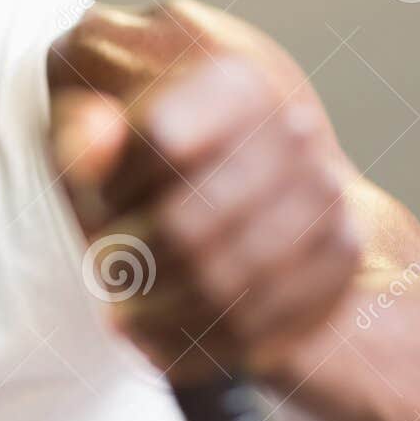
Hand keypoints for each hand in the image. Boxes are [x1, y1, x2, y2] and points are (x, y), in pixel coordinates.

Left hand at [50, 56, 363, 382]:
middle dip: (129, 261)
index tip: (98, 201)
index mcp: (233, 76)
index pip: (163, 138)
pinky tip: (160, 338)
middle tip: (104, 268)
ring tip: (124, 310)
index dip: (114, 186)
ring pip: (223, 286)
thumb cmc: (140, 149)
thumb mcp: (94, 123)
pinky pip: (264, 324)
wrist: (245, 174)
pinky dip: (196, 344)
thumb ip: (78, 131)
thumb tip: (89, 150)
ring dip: (156, 311)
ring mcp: (326, 193)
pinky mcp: (341, 256)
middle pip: (187, 226)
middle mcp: (292, 128)